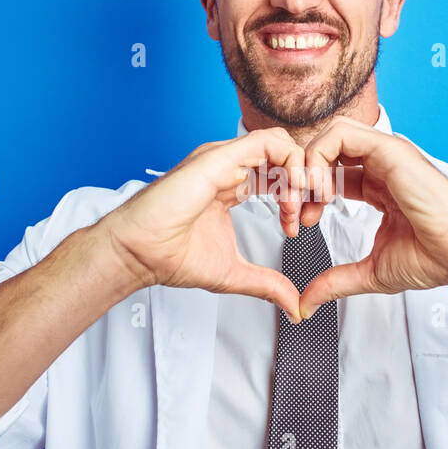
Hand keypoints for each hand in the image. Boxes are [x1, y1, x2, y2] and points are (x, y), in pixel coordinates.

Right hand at [101, 127, 309, 321]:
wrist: (139, 254)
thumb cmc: (169, 256)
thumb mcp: (233, 273)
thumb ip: (267, 284)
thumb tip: (293, 305)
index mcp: (231, 184)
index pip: (278, 173)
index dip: (296, 197)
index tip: (294, 228)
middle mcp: (229, 167)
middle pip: (285, 154)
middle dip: (306, 181)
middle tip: (308, 212)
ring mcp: (224, 159)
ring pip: (281, 143)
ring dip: (300, 171)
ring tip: (298, 204)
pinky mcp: (219, 158)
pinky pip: (268, 143)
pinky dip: (290, 164)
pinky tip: (289, 194)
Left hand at [297, 116, 447, 319]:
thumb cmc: (432, 258)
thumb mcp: (370, 272)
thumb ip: (335, 282)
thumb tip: (305, 302)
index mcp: (378, 186)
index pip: (330, 172)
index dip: (307, 194)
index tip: (300, 223)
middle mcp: (380, 165)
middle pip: (326, 150)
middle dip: (301, 176)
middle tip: (296, 210)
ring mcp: (385, 154)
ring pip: (330, 135)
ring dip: (309, 164)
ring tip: (309, 199)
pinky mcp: (388, 151)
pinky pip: (341, 135)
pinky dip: (320, 157)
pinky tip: (322, 191)